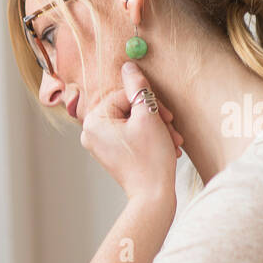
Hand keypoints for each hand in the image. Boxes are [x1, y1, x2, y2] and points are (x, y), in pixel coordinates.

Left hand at [79, 61, 183, 202]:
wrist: (153, 195)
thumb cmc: (150, 157)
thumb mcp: (148, 115)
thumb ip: (138, 87)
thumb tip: (129, 66)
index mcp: (93, 121)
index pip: (125, 94)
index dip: (149, 102)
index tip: (166, 115)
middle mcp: (90, 132)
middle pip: (128, 108)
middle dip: (154, 117)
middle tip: (171, 128)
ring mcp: (99, 144)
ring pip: (132, 121)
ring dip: (156, 127)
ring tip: (171, 141)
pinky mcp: (111, 153)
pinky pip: (130, 134)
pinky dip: (150, 137)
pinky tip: (165, 147)